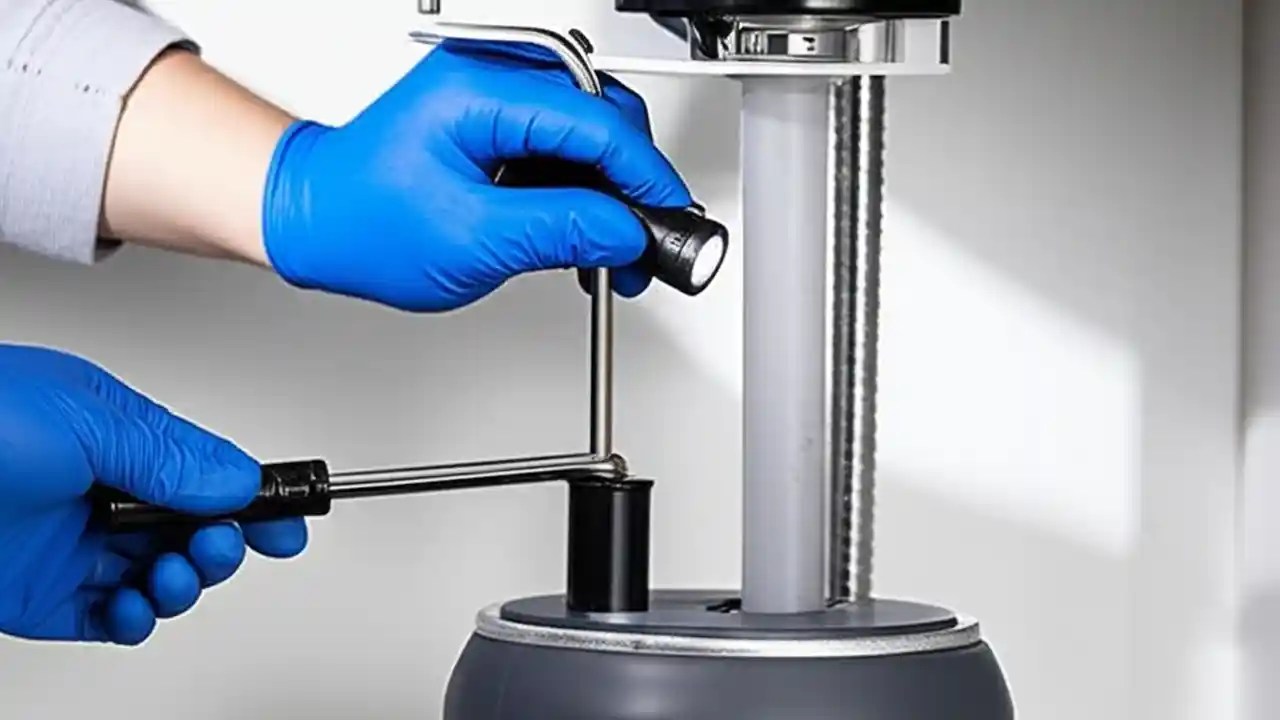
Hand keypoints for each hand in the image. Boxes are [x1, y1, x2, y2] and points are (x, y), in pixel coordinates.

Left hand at [0, 346, 305, 644]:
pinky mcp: (41, 597)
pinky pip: (111, 620)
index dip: (253, 495)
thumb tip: (239, 480)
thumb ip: (171, 456)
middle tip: (222, 546)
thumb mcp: (88, 420)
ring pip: (161, 576)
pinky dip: (136, 620)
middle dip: (222, 542)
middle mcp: (97, 490)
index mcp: (116, 436)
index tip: (290, 517)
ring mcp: (70, 545)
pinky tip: (135, 606)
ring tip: (170, 574)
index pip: (207, 471)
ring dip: (183, 582)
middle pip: (193, 528)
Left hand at [262, 40, 692, 311]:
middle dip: (633, 181)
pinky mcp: (494, 119)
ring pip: (587, 130)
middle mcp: (489, 78)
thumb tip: (625, 229)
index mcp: (479, 92)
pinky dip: (581, 186)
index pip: (596, 121)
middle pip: (602, 115)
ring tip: (611, 248)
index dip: (643, 174)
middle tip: (645, 240)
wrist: (313, 220)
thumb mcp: (471, 239)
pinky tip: (583, 227)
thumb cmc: (363, 221)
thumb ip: (558, 229)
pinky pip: (560, 142)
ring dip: (609, 189)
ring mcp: (493, 95)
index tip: (669, 216)